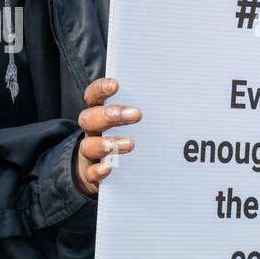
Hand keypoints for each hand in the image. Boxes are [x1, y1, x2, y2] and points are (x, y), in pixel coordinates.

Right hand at [74, 77, 139, 196]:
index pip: (93, 97)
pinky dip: (98, 170)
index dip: (101, 89)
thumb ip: (139, 112)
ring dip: (108, 144)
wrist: (97, 170)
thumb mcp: (126, 122)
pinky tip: (108, 168)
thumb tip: (170, 100)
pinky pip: (90, 172)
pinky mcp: (90, 173)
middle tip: (136, 114)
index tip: (115, 85)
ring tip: (130, 144)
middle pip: (90, 119)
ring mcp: (89, 152)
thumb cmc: (120, 138)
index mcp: (98, 114)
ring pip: (89, 145)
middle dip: (111, 115)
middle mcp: (91, 131)